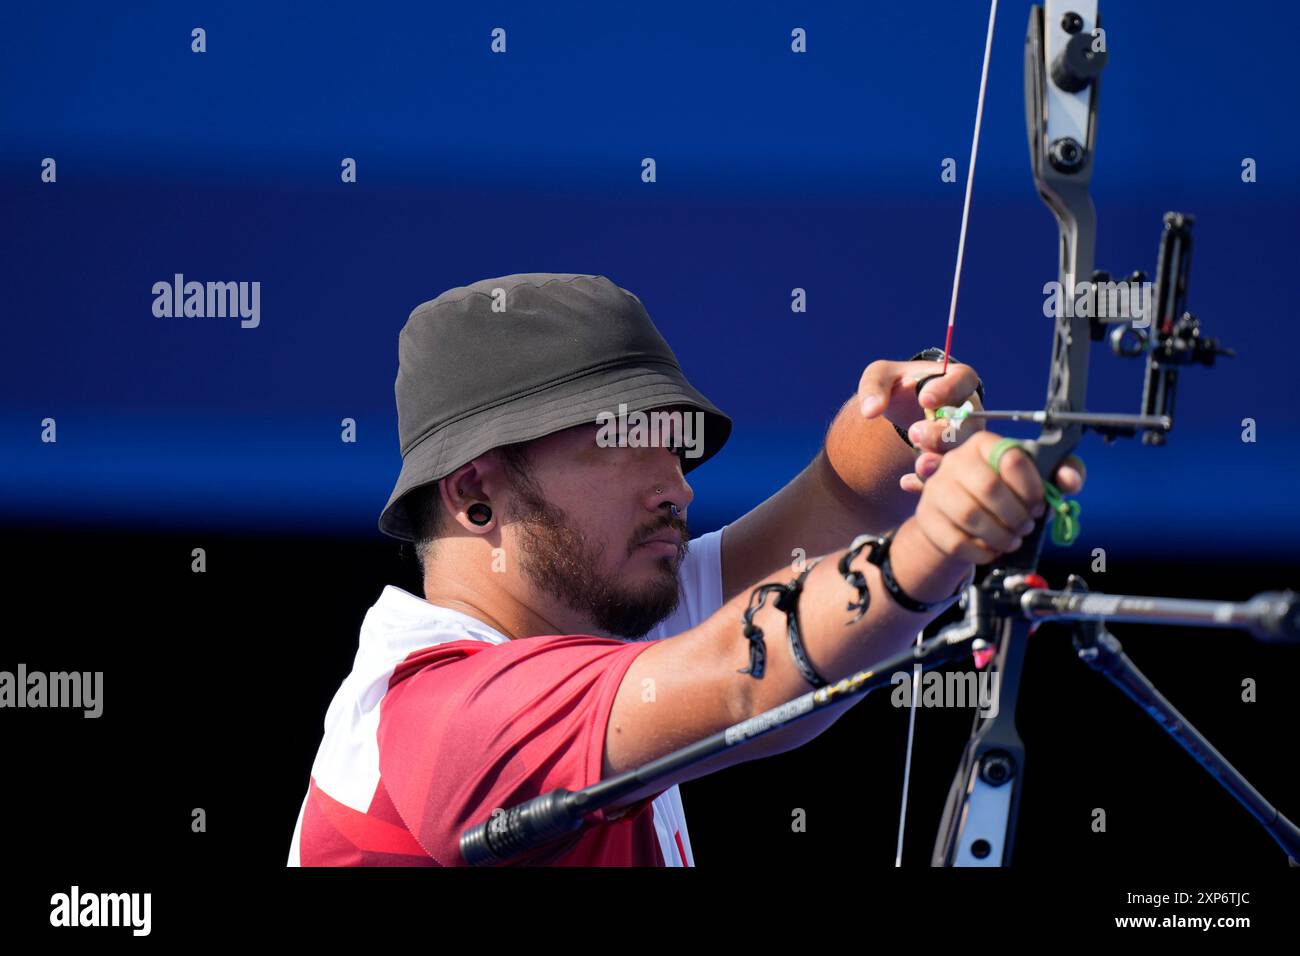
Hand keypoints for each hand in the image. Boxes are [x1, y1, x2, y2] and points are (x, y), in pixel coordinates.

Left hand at [855, 357, 986, 492]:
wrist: (902, 410)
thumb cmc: (897, 387)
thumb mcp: (881, 377)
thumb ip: (874, 387)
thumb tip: (870, 411)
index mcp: (958, 380)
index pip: (963, 380)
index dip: (948, 390)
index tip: (924, 399)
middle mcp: (969, 412)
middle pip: (968, 425)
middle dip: (943, 432)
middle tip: (915, 433)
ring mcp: (965, 439)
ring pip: (962, 454)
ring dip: (940, 460)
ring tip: (919, 463)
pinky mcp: (955, 463)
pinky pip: (948, 477)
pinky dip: (927, 482)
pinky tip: (906, 482)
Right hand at [912, 430, 1086, 565]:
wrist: (959, 517)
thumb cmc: (1004, 495)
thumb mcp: (1035, 480)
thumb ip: (1063, 473)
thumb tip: (1068, 480)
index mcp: (984, 444)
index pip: (1011, 457)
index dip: (1032, 486)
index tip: (1039, 503)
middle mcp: (955, 461)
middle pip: (988, 487)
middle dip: (1016, 514)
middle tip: (1026, 526)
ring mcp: (936, 490)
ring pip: (970, 516)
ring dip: (1000, 535)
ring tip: (1012, 539)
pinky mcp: (927, 519)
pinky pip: (956, 541)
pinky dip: (982, 551)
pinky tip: (993, 549)